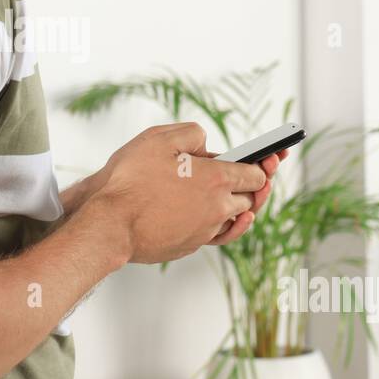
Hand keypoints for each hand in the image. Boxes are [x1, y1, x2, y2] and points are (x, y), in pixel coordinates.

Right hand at [89, 123, 282, 264]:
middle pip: (251, 197)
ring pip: (236, 219)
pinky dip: (229, 226)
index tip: (270, 157)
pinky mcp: (190, 245)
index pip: (256, 173)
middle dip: (256, 185)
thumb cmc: (129, 181)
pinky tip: (228, 220)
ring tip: (243, 195)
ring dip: (241, 205)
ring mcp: (205, 230)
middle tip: (259, 173)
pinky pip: (219, 236)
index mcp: (216, 178)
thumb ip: (191, 134)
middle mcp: (218, 208)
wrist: (109, 225)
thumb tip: (206, 145)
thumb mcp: (158, 138)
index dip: (265, 163)